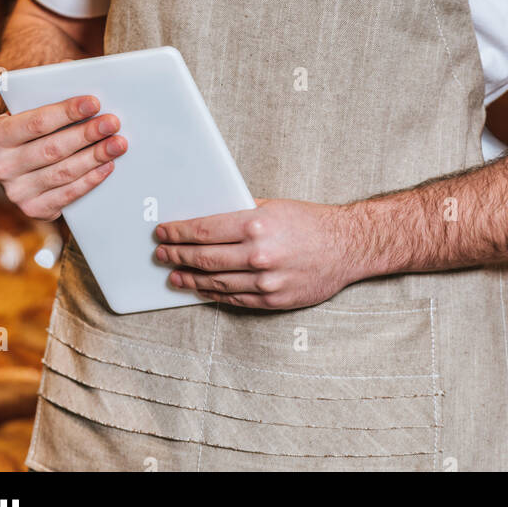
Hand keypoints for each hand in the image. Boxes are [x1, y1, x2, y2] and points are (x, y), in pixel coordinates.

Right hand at [0, 95, 126, 220]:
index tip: (94, 103)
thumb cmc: (35, 126)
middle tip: (112, 123)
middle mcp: (1, 166)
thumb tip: (87, 89)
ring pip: (62, 172)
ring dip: (94, 157)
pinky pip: (67, 195)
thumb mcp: (32, 108)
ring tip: (118, 143)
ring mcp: (16, 192)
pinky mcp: (33, 209)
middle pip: (52, 149)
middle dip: (86, 134)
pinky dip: (90, 180)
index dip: (67, 112)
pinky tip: (107, 165)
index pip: (36, 123)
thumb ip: (51, 96)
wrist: (23, 160)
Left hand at [155, 198, 365, 309]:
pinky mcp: (272, 300)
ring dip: (189, 279)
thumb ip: (240, 212)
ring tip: (174, 275)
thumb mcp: (273, 206)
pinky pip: (234, 298)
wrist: (346, 247)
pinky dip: (213, 294)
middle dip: (177, 255)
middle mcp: (258, 255)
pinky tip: (200, 290)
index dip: (178, 233)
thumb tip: (205, 219)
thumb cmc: (310, 222)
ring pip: (215, 282)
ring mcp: (265, 281)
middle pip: (204, 258)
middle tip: (160, 253)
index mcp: (256, 225)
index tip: (163, 232)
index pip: (204, 230)